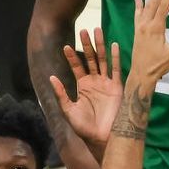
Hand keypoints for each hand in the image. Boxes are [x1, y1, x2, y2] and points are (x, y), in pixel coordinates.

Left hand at [49, 28, 122, 148]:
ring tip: (97, 30)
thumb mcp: (68, 110)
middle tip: (84, 30)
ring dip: (100, 46)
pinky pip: (116, 69)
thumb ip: (61, 94)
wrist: (101, 137)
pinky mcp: (117, 87)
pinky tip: (114, 45)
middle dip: (87, 45)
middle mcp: (95, 82)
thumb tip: (51, 78)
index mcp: (83, 86)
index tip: (66, 46)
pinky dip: (115, 57)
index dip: (72, 57)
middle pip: (91, 59)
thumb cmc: (84, 127)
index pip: (77, 67)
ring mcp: (107, 83)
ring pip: (103, 60)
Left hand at [130, 0, 168, 81]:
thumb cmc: (157, 66)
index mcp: (156, 28)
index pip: (163, 6)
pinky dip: (138, 6)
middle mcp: (146, 25)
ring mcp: (140, 28)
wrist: (140, 75)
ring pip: (146, 7)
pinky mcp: (137, 32)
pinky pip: (137, 16)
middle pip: (155, 3)